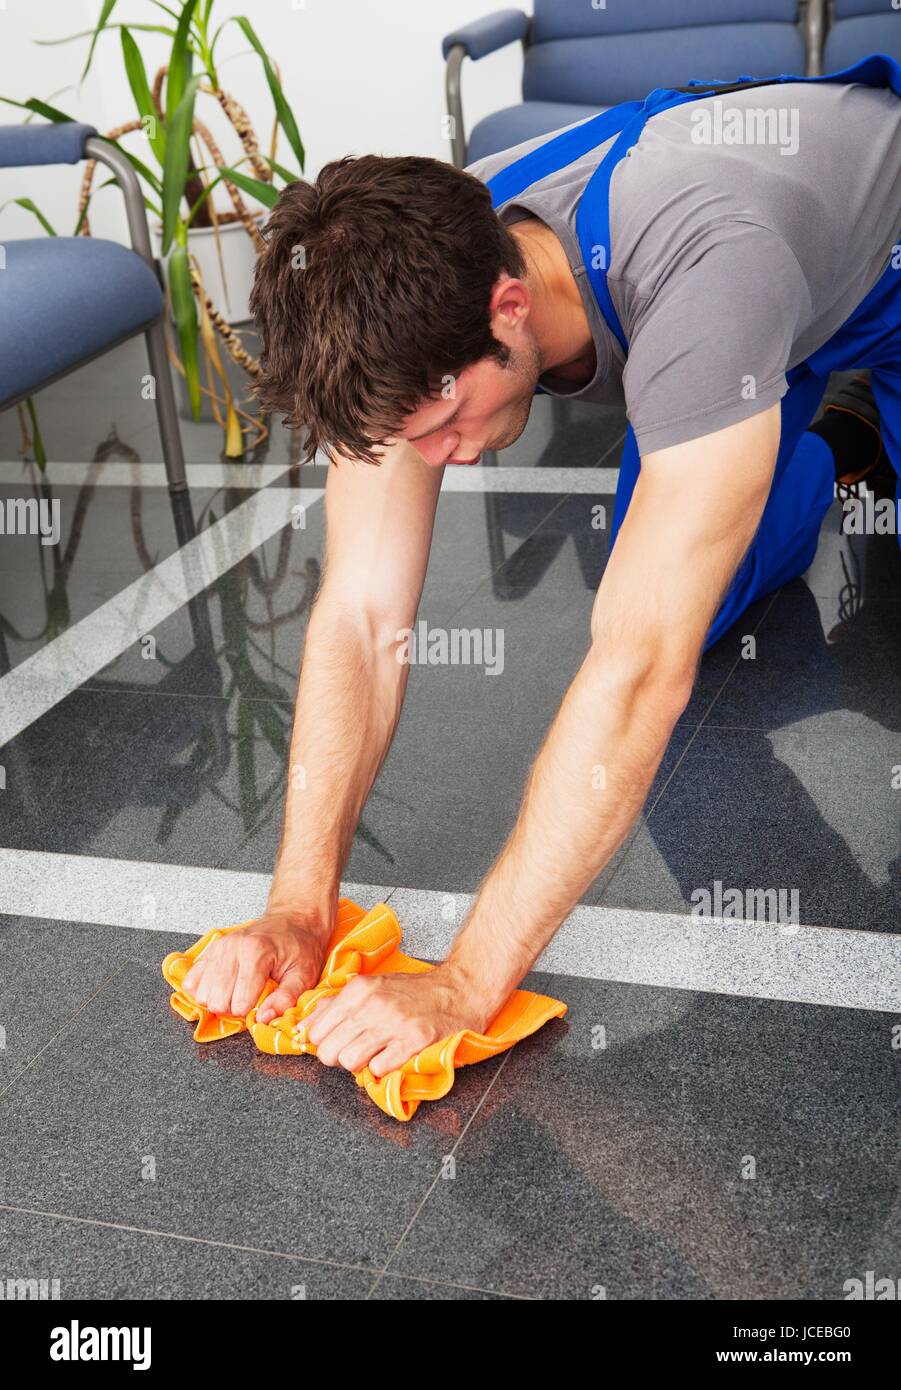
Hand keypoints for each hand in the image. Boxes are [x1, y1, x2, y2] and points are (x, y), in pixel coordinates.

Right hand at [182, 911, 332, 1021]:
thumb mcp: (305, 975)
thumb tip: (263, 1019)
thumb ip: (286, 999)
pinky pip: (192, 981)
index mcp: (256, 953)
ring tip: (239, 992)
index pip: (239, 1003)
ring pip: (201, 994)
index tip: (263, 1003)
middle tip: (252, 999)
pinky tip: (222, 987)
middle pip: (217, 1001)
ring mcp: (218, 948)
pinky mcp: (210, 950)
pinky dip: (204, 990)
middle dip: (234, 1009)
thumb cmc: (300, 947)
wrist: (293, 919)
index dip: (252, 1011)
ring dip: (219, 1000)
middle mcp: (232, 948)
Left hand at [299, 966, 494, 1078]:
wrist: (460, 990)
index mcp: (358, 990)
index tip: (338, 1042)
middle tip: (356, 1051)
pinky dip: (382, 1069)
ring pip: (350, 1061)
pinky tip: (392, 1057)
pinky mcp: (414, 1041)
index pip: (316, 1030)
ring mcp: (394, 1023)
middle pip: (329, 1051)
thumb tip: (304, 1027)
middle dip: (339, 1057)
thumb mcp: (371, 986)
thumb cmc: (413, 991)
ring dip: (360, 1065)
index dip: (324, 1042)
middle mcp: (372, 1005)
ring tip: (375, 1054)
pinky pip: (379, 1069)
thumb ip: (335, 1004)